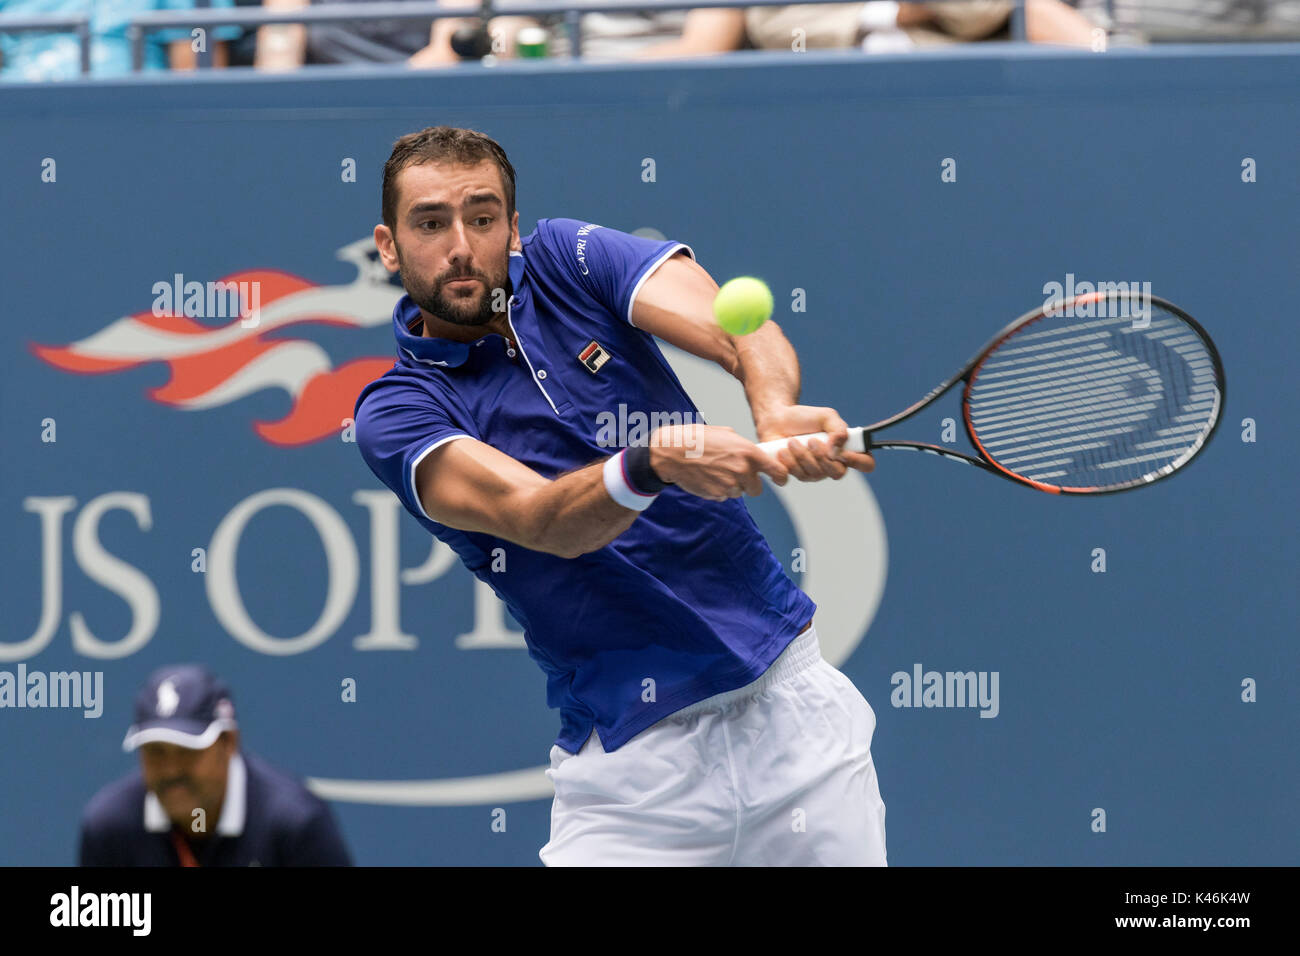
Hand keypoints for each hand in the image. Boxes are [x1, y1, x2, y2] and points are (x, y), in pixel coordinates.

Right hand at [649, 424, 787, 501]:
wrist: (673, 452)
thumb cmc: (698, 439)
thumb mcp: (726, 434)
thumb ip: (743, 447)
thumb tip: (754, 454)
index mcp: (748, 453)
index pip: (776, 470)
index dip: (781, 477)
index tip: (781, 479)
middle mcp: (742, 470)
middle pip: (757, 489)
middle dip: (749, 484)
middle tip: (736, 474)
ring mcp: (730, 484)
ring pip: (739, 493)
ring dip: (732, 486)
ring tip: (716, 472)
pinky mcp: (717, 494)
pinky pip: (724, 496)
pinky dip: (719, 490)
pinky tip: (708, 477)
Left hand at [755, 405, 875, 480]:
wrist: (777, 418)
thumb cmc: (805, 418)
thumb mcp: (827, 416)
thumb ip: (839, 430)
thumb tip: (836, 452)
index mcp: (845, 450)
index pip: (865, 464)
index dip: (859, 462)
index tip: (844, 452)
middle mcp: (831, 465)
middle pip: (836, 473)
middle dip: (821, 456)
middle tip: (810, 440)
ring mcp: (812, 473)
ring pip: (812, 475)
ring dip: (800, 455)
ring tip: (791, 441)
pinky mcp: (791, 475)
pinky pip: (790, 478)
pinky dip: (785, 463)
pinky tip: (781, 451)